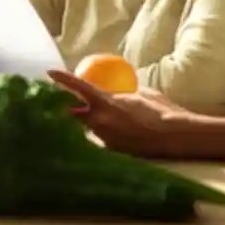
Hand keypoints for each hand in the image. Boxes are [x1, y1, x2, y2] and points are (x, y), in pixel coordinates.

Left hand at [49, 70, 184, 156]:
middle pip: (73, 113)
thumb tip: (119, 88)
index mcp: (106, 102)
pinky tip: (117, 135)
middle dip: (65, 108)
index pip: (78, 87)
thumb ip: (125, 92)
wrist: (175, 135)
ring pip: (88, 128)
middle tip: (60, 103)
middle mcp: (100, 120)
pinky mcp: (113, 151)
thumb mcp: (142, 93)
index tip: (49, 73)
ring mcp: (105, 137)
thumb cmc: (161, 110)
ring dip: (88, 123)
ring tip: (95, 120)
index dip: (62, 79)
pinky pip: (103, 140)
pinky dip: (104, 135)